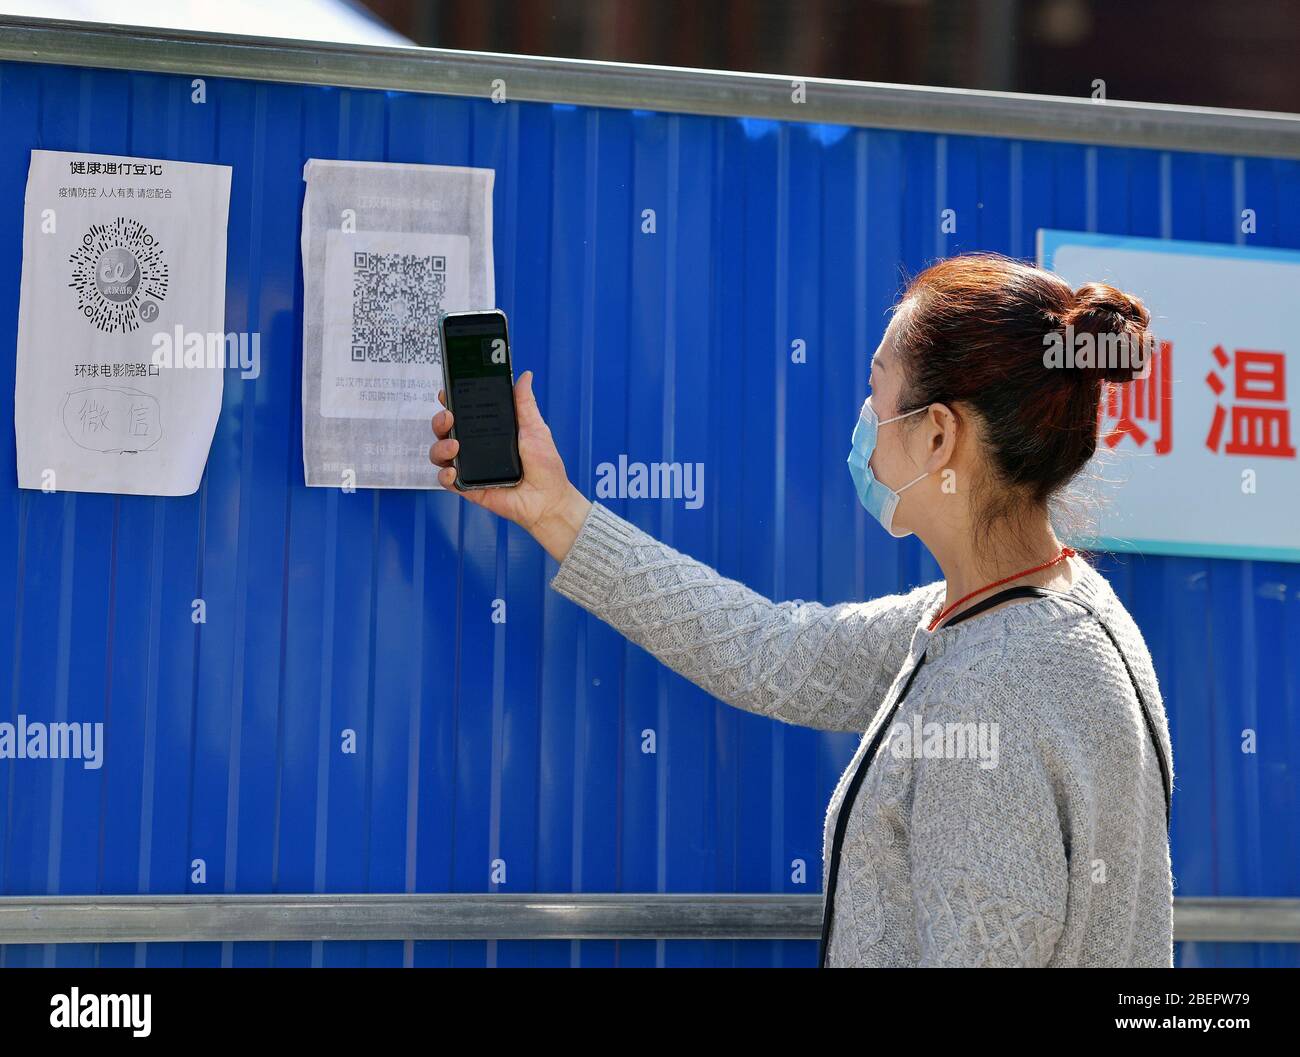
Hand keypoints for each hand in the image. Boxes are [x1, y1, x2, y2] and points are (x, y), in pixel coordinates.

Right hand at [429, 370, 591, 560]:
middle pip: (445, 430)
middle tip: (449, 417)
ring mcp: (469, 467)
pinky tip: (452, 470)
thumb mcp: (535, 429)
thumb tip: (525, 376)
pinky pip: (446, 480)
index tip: (446, 393)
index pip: (463, 413)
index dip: (450, 402)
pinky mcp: (468, 487)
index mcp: (488, 431)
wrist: (549, 500)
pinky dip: (444, 474)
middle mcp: (475, 447)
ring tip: (455, 446)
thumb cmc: (545, 466)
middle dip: (440, 421)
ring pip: (439, 453)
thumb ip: (525, 404)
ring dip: (440, 446)